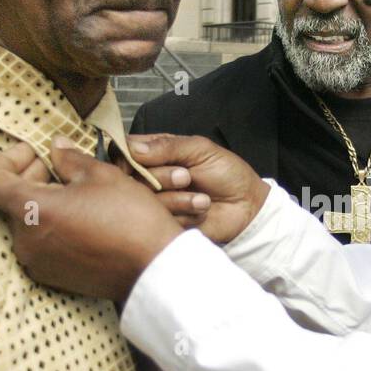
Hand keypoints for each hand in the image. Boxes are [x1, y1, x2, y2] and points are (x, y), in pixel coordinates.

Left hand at [0, 136, 183, 303]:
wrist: (154, 270)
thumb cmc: (131, 219)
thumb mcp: (101, 175)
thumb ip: (69, 159)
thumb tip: (55, 149)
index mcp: (31, 211)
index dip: (6, 160)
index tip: (33, 153)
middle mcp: (25, 241)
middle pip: (9, 201)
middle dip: (31, 178)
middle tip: (62, 167)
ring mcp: (37, 262)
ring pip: (26, 223)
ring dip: (43, 203)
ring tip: (77, 193)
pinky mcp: (52, 277)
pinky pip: (41, 244)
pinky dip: (52, 226)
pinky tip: (83, 219)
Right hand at [128, 133, 269, 245]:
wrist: (247, 206)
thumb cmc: (227, 172)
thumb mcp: (200, 150)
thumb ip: (167, 147)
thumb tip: (132, 148)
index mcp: (155, 153)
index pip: (123, 152)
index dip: (127, 159)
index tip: (142, 162)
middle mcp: (151, 177)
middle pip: (131, 179)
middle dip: (162, 177)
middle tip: (187, 177)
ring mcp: (157, 202)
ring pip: (145, 202)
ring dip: (177, 199)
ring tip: (202, 197)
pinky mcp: (166, 223)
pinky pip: (160, 221)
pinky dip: (184, 214)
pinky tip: (200, 210)